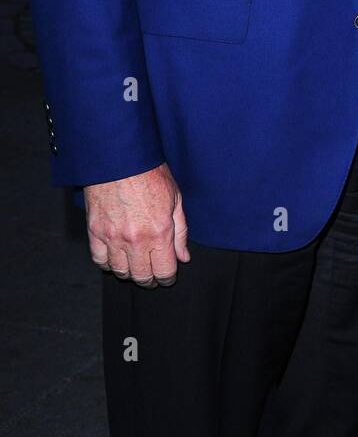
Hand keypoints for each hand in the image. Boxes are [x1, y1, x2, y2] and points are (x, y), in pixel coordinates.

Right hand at [84, 163, 190, 286]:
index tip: (167, 276)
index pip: (164, 271)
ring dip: (129, 272)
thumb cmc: (149, 173)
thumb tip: (183, 257)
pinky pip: (99, 260)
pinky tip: (116, 257)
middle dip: (150, 279)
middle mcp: (135, 239)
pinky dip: (108, 263)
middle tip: (152, 274)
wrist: (119, 158)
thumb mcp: (175, 199)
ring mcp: (113, 237)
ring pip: (120, 271)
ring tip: (135, 265)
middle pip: (142, 276)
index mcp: (159, 232)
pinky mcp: (95, 231)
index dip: (168, 278)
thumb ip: (180, 232)